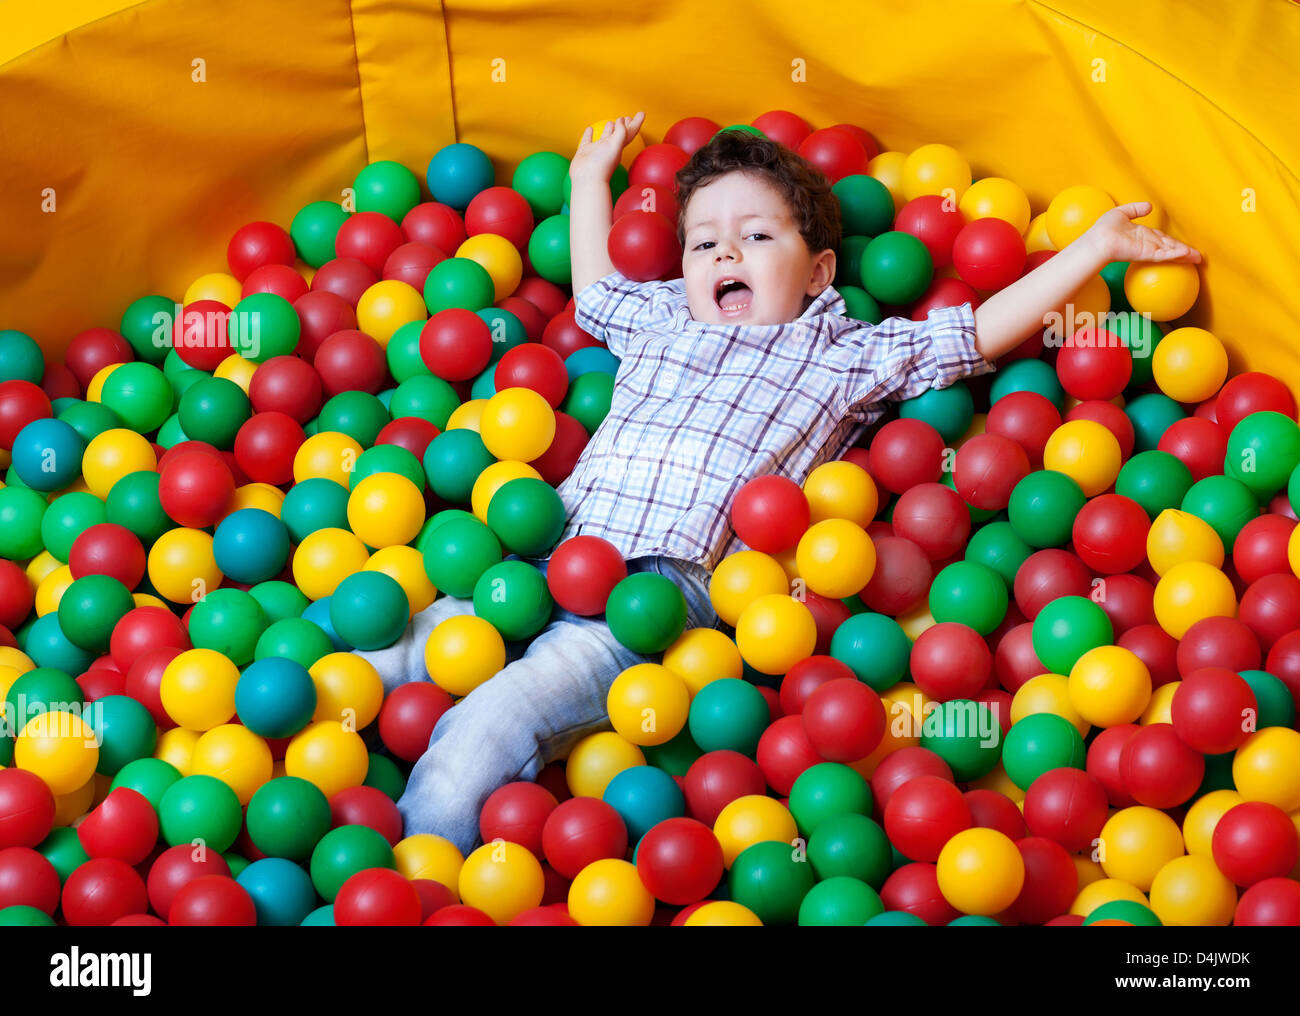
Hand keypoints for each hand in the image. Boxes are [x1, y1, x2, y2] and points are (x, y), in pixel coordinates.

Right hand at [569, 112, 644, 185]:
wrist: (587, 179)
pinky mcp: (585, 151)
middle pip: (620, 134)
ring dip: (609, 129)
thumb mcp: (615, 145)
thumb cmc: (602, 164)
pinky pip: (588, 140)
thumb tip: (622, 119)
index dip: (636, 122)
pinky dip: (589, 134)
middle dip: (625, 125)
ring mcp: (597, 149)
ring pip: (605, 136)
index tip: (642, 113)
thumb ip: (621, 132)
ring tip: (612, 122)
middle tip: (628, 117)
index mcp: (619, 145)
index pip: (630, 132)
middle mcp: (609, 147)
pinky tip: (589, 129)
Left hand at [1084, 202, 1202, 264]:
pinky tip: (1185, 254)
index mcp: (1143, 235)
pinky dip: (1174, 254)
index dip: (1175, 242)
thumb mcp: (1122, 213)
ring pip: (1170, 252)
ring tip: (1198, 258)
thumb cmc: (1104, 229)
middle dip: (1185, 251)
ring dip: (1185, 254)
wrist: (1097, 239)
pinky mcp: (1145, 253)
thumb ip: (1135, 209)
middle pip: (1170, 247)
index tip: (1185, 246)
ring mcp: (1147, 249)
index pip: (1163, 239)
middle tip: (1199, 256)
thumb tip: (1149, 206)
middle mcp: (1147, 243)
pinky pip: (1162, 254)